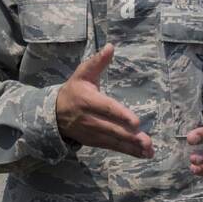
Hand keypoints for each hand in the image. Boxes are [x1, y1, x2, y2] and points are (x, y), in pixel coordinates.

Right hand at [56, 43, 153, 158]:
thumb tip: (110, 47)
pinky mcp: (94, 141)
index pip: (106, 108)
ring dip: (131, 147)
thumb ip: (97, 62)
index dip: (120, 115)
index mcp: (87, 100)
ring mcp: (91, 132)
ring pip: (113, 140)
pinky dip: (128, 151)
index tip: (136, 122)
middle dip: (129, 136)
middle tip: (147, 141)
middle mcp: (89, 118)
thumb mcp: (82, 74)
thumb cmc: (73, 90)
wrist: (53, 114)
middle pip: (111, 128)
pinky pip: (112, 147)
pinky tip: (143, 154)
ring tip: (148, 150)